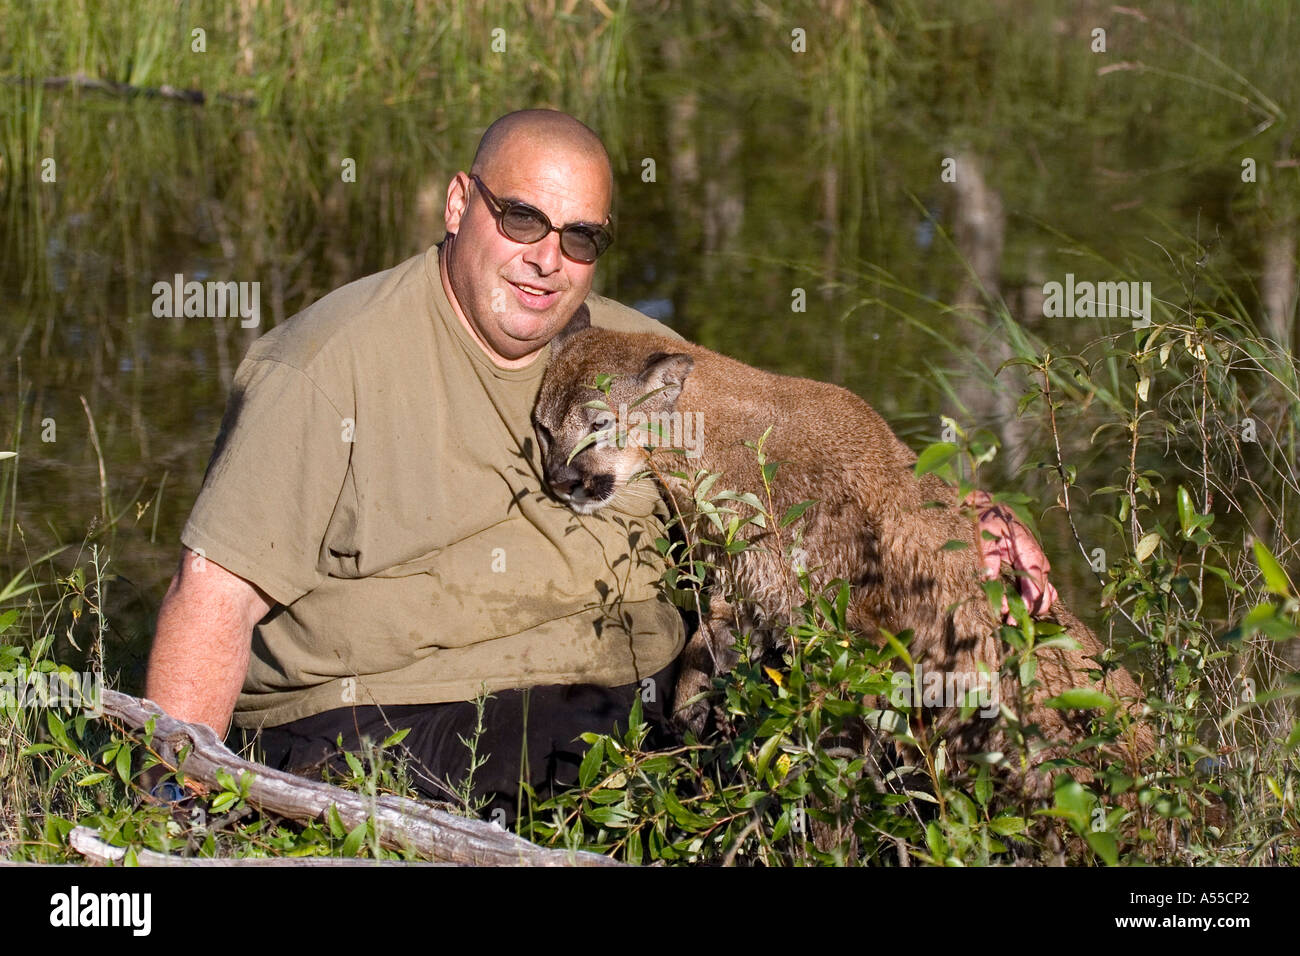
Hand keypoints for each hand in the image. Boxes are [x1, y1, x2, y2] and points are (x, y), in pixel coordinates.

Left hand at [967, 489, 1058, 623]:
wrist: (990, 508)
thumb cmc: (987, 520)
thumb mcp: (984, 535)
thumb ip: (988, 557)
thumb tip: (989, 579)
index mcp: (1029, 552)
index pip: (1036, 584)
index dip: (1027, 603)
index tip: (1011, 616)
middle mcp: (1037, 561)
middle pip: (1044, 595)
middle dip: (1030, 611)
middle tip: (1009, 622)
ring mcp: (1037, 565)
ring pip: (1046, 595)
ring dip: (1031, 609)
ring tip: (1010, 619)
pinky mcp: (1032, 568)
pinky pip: (1040, 588)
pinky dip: (1032, 601)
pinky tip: (1016, 609)